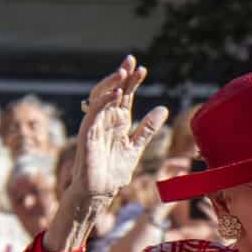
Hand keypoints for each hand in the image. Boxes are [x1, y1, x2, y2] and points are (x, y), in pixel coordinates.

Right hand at [73, 58, 169, 201]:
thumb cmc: (114, 172)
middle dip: (121, 75)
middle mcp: (106, 119)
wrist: (101, 191)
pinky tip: (116, 94)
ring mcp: (96, 125)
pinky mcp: (88, 133)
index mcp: (118, 121)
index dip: (132, 82)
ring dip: (111, 84)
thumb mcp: (136, 146)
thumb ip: (148, 128)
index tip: (143, 69)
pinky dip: (104, 102)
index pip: (125, 96)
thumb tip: (163, 108)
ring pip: (101, 97)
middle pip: (113, 91)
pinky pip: (94, 113)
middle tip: (131, 60)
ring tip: (123, 72)